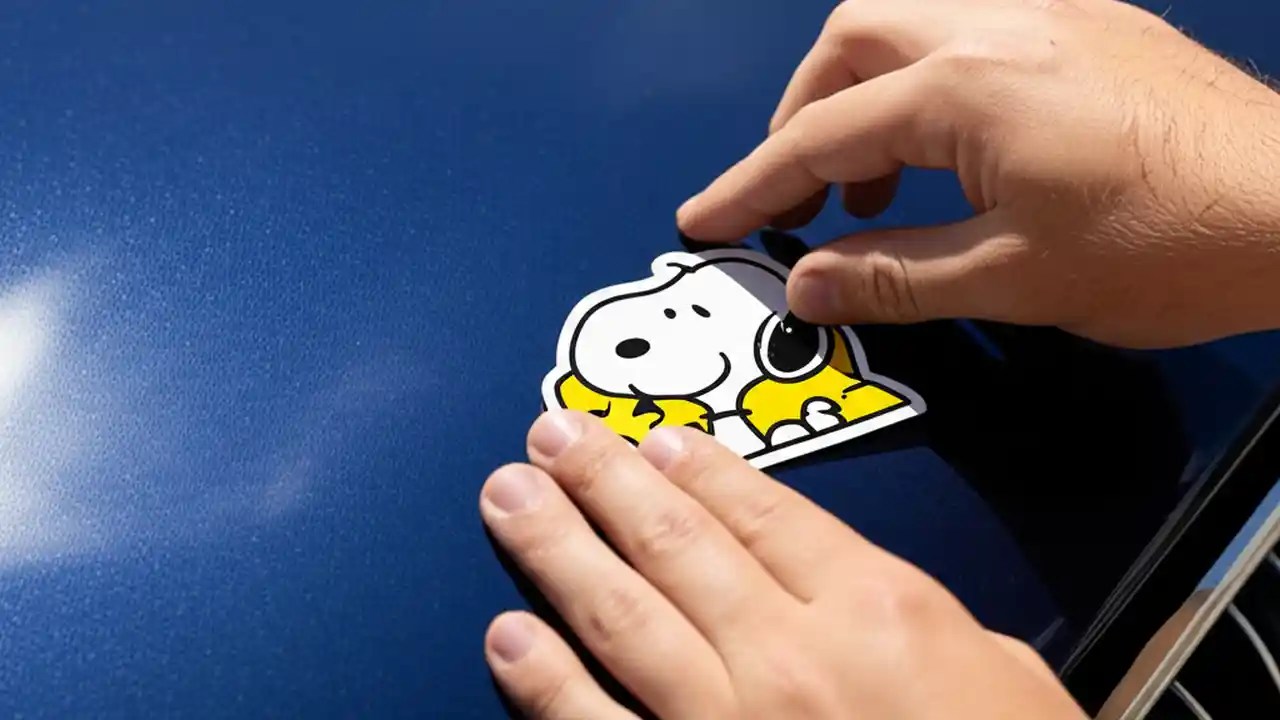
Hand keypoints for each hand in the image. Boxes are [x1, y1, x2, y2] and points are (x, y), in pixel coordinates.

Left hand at [480, 410, 1086, 718]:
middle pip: (674, 543)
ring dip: (556, 548)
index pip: (763, 510)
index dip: (699, 468)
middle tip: (552, 436)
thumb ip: (921, 618)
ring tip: (511, 496)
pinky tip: (509, 636)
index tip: (655, 439)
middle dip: (604, 479)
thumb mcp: (1009, 676)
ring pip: (622, 614)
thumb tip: (861, 585)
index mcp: (877, 610)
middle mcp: (790, 659)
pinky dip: (545, 680)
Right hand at [677, 0, 1279, 348]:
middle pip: (851, 41)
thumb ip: (893, 276)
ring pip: (908, 19)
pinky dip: (924, 82)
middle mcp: (1001, 21)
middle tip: (795, 198)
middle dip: (802, 117)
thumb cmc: (1174, 244)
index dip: (752, 184)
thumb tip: (807, 286)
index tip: (703, 217)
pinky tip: (944, 149)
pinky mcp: (1090, 25)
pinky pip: (969, 26)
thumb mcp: (1013, 279)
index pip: (824, 135)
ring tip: (868, 185)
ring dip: (862, 93)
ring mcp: (1051, 12)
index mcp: (970, 84)